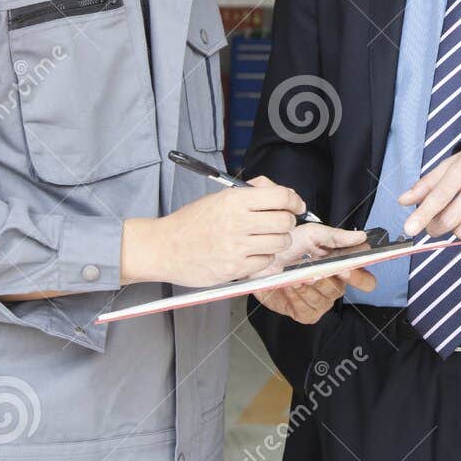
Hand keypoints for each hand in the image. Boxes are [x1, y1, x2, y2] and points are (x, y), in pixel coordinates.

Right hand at [122, 181, 305, 287]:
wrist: (163, 247)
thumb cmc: (191, 222)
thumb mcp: (219, 197)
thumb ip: (251, 192)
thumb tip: (282, 194)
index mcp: (235, 200)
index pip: (281, 196)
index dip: (295, 201)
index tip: (297, 206)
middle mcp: (238, 222)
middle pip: (285, 222)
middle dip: (288, 222)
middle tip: (279, 224)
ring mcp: (237, 247)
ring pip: (280, 243)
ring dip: (278, 241)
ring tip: (264, 239)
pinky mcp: (234, 268)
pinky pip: (266, 262)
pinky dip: (264, 258)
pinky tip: (251, 253)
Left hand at [251, 216, 376, 324]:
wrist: (261, 259)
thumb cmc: (289, 246)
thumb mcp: (313, 234)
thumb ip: (337, 237)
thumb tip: (361, 237)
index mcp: (342, 269)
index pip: (366, 281)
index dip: (359, 278)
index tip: (345, 269)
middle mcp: (335, 287)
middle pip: (339, 290)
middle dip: (324, 279)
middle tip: (311, 269)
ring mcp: (321, 302)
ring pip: (321, 299)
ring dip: (306, 285)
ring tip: (294, 274)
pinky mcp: (305, 313)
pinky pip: (306, 309)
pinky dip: (296, 296)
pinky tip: (288, 285)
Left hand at [400, 147, 460, 245]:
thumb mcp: (450, 166)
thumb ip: (426, 184)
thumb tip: (404, 200)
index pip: (440, 195)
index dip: (423, 214)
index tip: (410, 228)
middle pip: (450, 219)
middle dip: (434, 227)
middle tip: (432, 223)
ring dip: (454, 230)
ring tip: (458, 216)